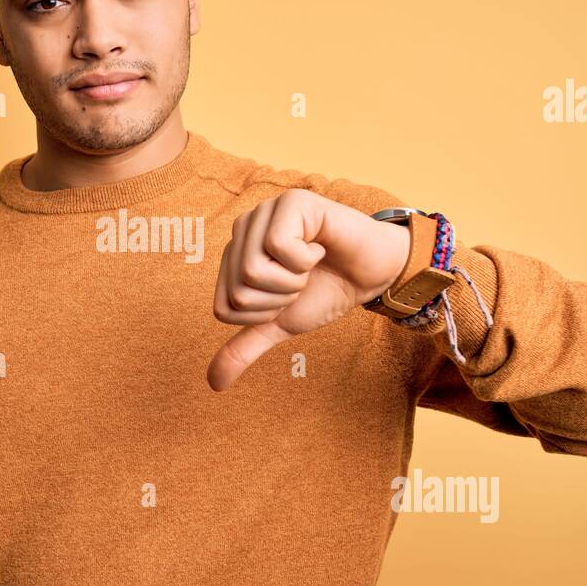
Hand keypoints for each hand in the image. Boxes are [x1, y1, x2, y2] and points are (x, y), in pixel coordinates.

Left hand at [207, 189, 410, 391]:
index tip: (288, 296)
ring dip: (293, 280)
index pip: (224, 308)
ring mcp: (265, 212)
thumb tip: (213, 383)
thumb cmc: (326, 291)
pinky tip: (320, 246)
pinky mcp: (291, 202)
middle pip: (238, 291)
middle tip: (303, 279)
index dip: (263, 314)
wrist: (373, 275)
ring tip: (311, 263)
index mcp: (234, 256)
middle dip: (279, 298)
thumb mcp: (281, 323)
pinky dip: (306, 259)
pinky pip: (279, 246)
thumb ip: (246, 347)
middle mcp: (243, 230)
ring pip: (253, 270)